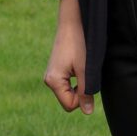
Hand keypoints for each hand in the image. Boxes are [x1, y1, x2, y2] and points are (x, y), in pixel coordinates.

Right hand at [43, 0, 94, 114]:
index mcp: (53, 81)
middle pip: (68, 100)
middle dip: (80, 92)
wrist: (72, 22)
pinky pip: (66, 85)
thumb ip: (86, 92)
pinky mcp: (55, 70)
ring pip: (68, 92)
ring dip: (79, 85)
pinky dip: (75, 80)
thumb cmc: (80, 44)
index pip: (70, 105)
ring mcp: (51, 75)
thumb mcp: (85, 70)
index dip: (82, 98)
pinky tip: (78, 66)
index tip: (88, 80)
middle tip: (86, 73)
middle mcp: (48, 80)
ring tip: (82, 68)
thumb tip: (88, 112)